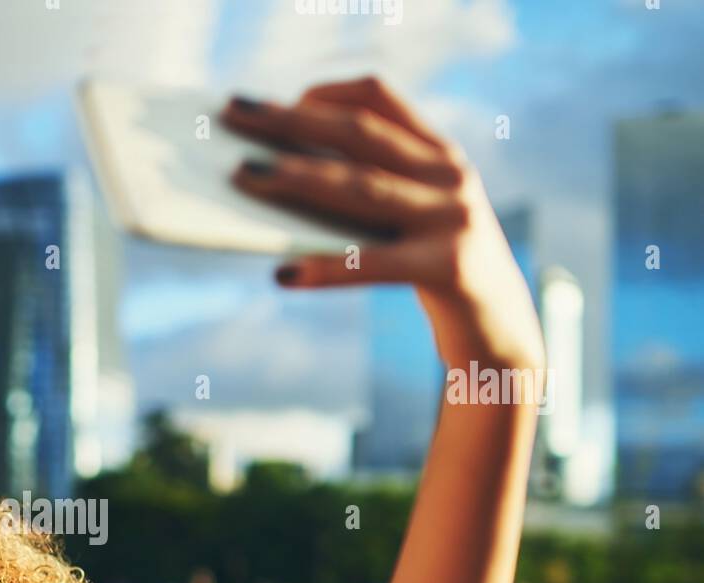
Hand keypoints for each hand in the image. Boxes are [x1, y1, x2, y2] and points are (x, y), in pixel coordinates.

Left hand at [220, 75, 544, 368]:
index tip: (273, 103)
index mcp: (439, 154)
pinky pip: (374, 264)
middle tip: (234, 115)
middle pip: (358, 135)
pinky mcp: (448, 268)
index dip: (324, 93)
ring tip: (244, 176)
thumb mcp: (409, 223)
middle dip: (291, 122)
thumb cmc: (434, 276)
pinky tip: (283, 275)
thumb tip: (277, 179)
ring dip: (296, 178)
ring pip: (361, 189)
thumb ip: (368, 193)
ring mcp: (453, 218)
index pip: (379, 97)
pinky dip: (326, 268)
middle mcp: (450, 174)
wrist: (499, 339)